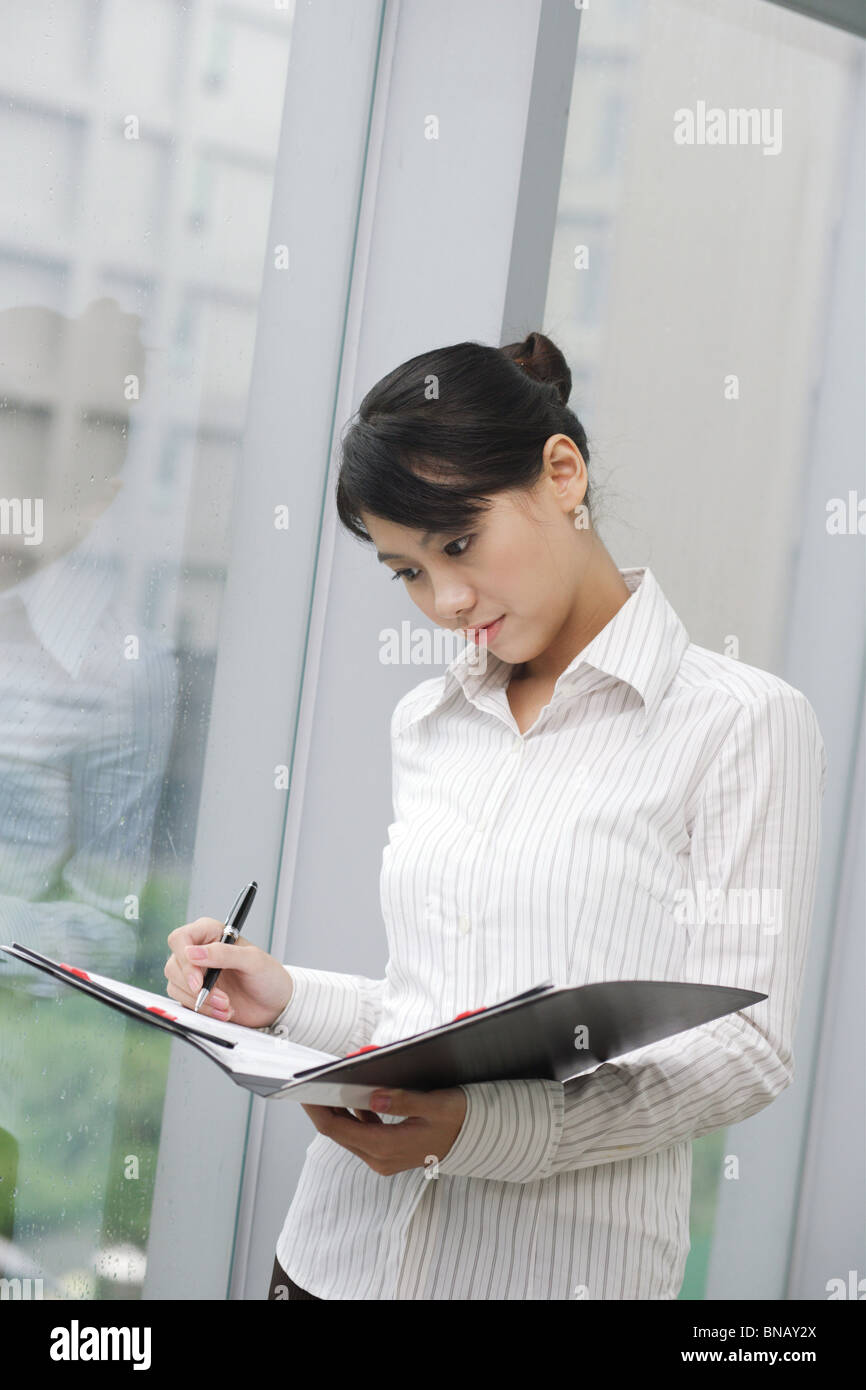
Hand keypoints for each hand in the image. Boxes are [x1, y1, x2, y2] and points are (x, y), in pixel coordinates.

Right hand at [164, 917, 292, 1027]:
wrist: (275, 1004)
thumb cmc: (268, 976)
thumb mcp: (252, 960)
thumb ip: (224, 953)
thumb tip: (192, 952)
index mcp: (210, 933)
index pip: (181, 939)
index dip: (185, 960)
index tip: (199, 980)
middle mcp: (199, 951)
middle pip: (174, 965)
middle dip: (196, 987)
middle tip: (222, 998)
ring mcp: (195, 974)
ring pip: (176, 986)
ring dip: (201, 1001)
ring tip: (227, 1006)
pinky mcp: (194, 994)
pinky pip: (183, 1002)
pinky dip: (202, 1010)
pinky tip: (223, 1011)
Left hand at [301, 1086, 467, 1175]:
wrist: (477, 1137)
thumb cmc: (458, 1119)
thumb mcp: (435, 1105)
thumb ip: (403, 1101)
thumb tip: (373, 1097)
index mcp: (387, 1147)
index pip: (336, 1129)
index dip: (316, 1109)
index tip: (303, 1089)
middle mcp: (380, 1158)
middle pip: (337, 1132)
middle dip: (322, 1106)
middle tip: (312, 1080)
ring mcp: (383, 1159)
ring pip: (347, 1133)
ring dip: (338, 1109)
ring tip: (332, 1084)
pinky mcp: (387, 1154)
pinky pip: (361, 1133)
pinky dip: (354, 1114)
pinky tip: (359, 1097)